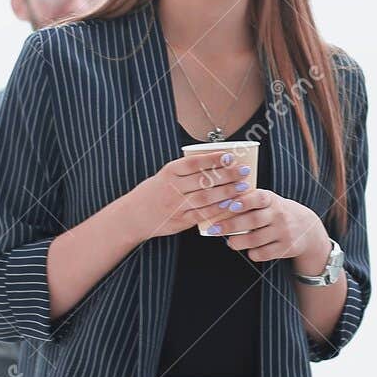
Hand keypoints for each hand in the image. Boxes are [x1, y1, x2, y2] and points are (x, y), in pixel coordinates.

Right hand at [130, 150, 254, 238]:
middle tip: (244, 171)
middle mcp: (172, 187)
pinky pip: (202, 214)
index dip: (213, 159)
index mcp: (169, 172)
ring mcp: (176, 205)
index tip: (230, 156)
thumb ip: (185, 171)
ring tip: (242, 187)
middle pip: (204, 179)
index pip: (194, 163)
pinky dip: (218, 209)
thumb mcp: (164, 176)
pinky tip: (230, 205)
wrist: (132, 217)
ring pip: (205, 197)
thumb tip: (215, 162)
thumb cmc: (152, 193)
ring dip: (227, 192)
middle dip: (227, 175)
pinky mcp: (179, 221)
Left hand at [208, 187, 329, 269]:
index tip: (230, 206)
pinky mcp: (286, 248)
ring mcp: (283, 232)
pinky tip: (249, 250)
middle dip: (231, 225)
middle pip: (253, 220)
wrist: (307, 228)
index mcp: (271, 200)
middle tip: (215, 229)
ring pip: (256, 239)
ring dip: (239, 242)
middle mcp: (278, 215)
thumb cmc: (276, 213)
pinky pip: (264, 253)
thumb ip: (248, 202)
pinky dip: (253, 253)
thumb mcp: (268, 201)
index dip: (244, 202)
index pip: (258, 198)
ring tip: (230, 243)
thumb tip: (218, 206)